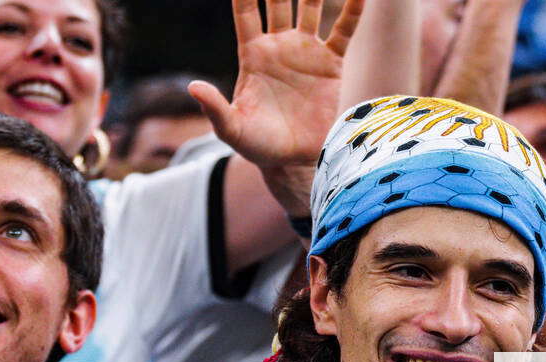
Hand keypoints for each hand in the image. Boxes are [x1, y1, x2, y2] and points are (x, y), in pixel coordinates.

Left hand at [189, 0, 363, 212]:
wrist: (295, 161)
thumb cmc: (259, 146)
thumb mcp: (232, 130)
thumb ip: (215, 108)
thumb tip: (193, 87)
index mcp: (252, 54)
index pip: (246, 12)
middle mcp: (279, 45)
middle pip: (278, 1)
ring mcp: (306, 51)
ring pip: (310, 8)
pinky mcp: (330, 63)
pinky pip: (343, 30)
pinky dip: (352, 10)